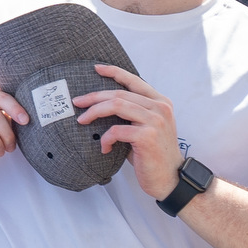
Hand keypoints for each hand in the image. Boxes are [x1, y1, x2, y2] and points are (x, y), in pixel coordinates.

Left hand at [76, 65, 181, 196]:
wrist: (170, 178)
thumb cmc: (152, 154)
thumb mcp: (145, 127)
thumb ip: (132, 113)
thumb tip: (102, 103)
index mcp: (161, 102)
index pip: (135, 81)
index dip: (114, 72)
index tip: (96, 68)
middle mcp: (160, 108)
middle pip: (119, 94)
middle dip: (94, 97)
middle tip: (77, 102)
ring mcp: (156, 121)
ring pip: (116, 106)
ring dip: (94, 113)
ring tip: (82, 121)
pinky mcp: (147, 136)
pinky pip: (116, 130)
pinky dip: (106, 138)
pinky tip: (104, 148)